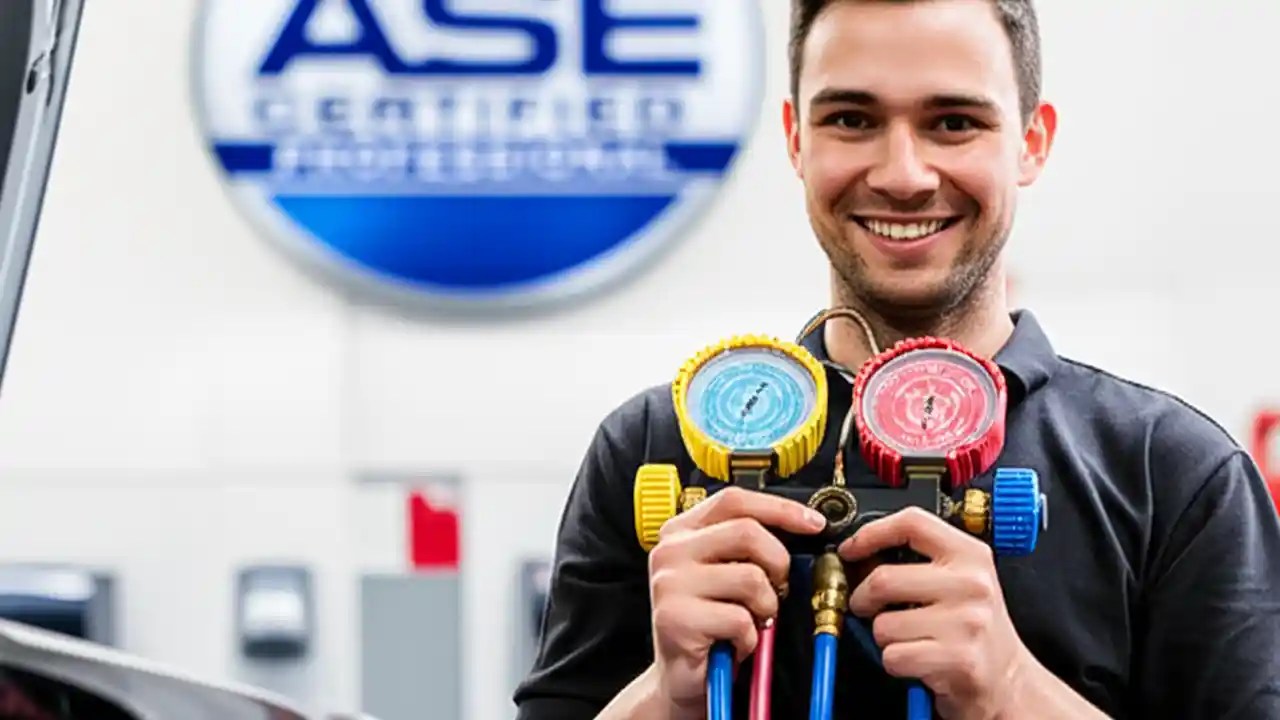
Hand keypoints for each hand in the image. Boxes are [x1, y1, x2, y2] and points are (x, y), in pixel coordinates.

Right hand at [646, 487, 827, 717]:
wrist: (683, 678)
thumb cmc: (710, 624)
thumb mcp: (724, 573)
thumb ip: (747, 546)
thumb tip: (803, 525)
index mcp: (681, 531)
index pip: (735, 501)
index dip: (780, 509)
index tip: (813, 524)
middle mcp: (670, 552)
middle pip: (747, 533)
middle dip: (778, 563)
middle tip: (777, 588)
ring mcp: (670, 584)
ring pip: (750, 578)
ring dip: (764, 607)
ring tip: (749, 621)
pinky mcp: (676, 619)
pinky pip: (740, 620)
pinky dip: (750, 639)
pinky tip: (734, 643)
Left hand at [838, 507, 1030, 719]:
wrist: (1009, 678)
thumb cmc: (974, 628)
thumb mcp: (959, 580)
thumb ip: (919, 560)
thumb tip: (858, 553)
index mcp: (970, 555)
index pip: (912, 523)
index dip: (870, 534)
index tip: (851, 549)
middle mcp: (972, 584)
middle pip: (883, 580)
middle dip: (863, 599)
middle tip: (869, 607)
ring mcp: (967, 621)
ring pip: (883, 625)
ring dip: (884, 637)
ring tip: (909, 638)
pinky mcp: (959, 658)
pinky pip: (894, 656)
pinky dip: (895, 662)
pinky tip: (918, 659)